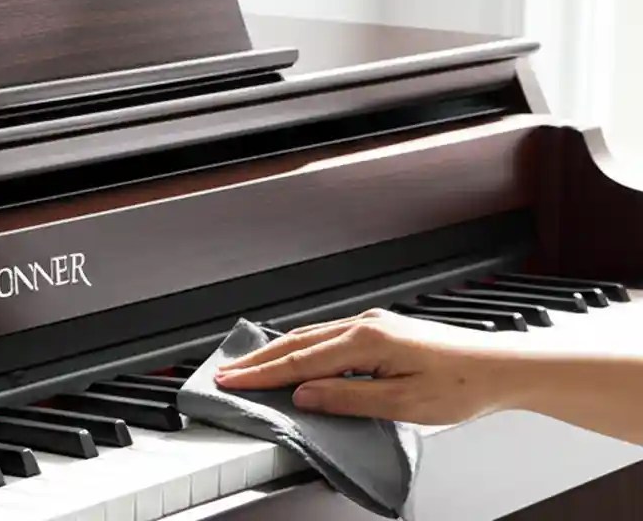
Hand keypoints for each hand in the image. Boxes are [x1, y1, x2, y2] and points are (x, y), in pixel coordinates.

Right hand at [213, 309, 520, 424]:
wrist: (503, 367)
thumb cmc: (463, 386)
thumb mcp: (403, 404)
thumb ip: (348, 398)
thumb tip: (305, 395)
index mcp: (367, 340)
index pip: (300, 361)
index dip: (263, 374)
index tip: (233, 381)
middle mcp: (365, 324)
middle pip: (297, 342)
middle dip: (259, 360)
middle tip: (227, 373)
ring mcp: (373, 324)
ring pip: (311, 336)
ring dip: (277, 352)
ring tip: (249, 365)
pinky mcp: (381, 330)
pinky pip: (328, 336)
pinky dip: (301, 347)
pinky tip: (293, 356)